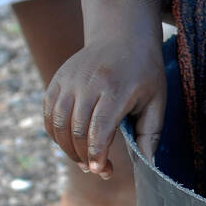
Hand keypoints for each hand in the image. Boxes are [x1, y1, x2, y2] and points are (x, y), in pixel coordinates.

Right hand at [43, 35, 166, 176]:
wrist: (122, 36)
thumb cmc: (144, 72)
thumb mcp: (157, 100)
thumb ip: (151, 133)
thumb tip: (148, 164)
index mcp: (116, 88)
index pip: (99, 127)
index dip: (97, 152)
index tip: (100, 170)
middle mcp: (88, 83)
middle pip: (77, 129)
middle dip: (84, 155)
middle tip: (98, 170)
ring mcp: (69, 80)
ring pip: (58, 123)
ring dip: (68, 148)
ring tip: (84, 161)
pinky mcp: (57, 80)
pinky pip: (48, 113)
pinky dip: (56, 133)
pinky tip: (71, 144)